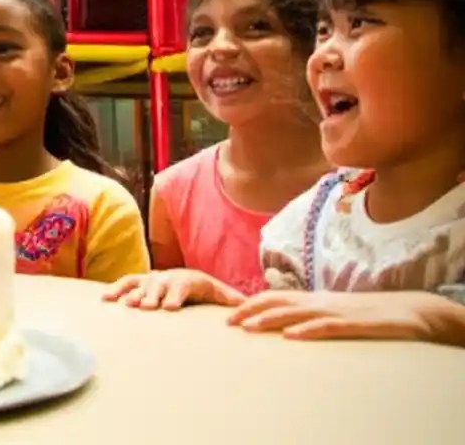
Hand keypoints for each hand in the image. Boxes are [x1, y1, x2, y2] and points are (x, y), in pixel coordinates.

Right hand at [103, 269, 246, 309]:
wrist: (187, 280)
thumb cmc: (204, 292)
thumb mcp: (220, 294)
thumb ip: (231, 300)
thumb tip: (248, 306)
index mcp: (189, 280)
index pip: (182, 286)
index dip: (175, 295)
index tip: (169, 307)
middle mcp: (168, 277)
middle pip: (160, 285)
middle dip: (153, 295)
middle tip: (148, 306)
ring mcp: (152, 279)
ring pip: (141, 284)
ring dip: (134, 294)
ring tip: (128, 305)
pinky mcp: (139, 283)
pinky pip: (126, 283)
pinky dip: (115, 289)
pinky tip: (105, 299)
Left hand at [228, 290, 447, 342]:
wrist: (408, 310)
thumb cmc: (368, 313)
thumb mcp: (334, 311)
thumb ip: (311, 314)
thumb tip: (286, 323)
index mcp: (314, 299)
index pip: (276, 297)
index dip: (251, 304)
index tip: (229, 315)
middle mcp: (320, 302)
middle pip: (279, 302)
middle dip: (251, 311)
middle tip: (227, 322)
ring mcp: (336, 312)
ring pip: (298, 313)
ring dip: (271, 320)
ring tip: (249, 328)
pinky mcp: (354, 325)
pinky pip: (327, 327)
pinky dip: (308, 330)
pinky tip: (292, 336)